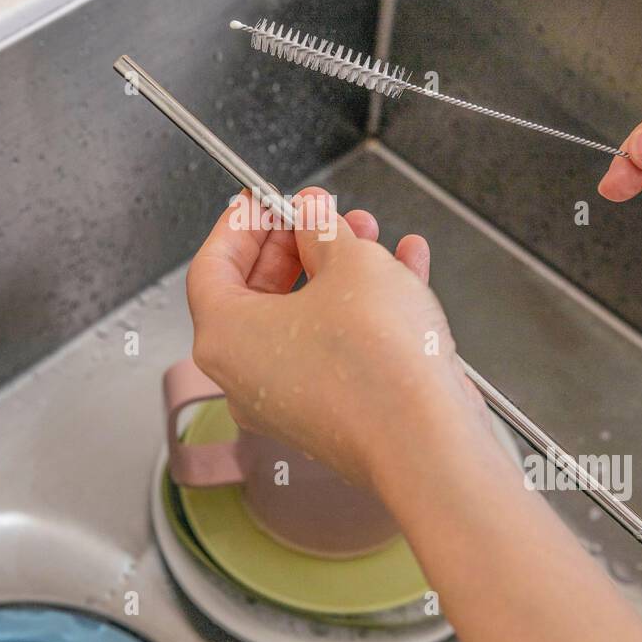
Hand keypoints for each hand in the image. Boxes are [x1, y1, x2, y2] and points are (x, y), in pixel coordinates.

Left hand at [186, 186, 486, 490]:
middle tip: (324, 213)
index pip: (212, 265)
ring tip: (372, 235)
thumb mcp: (350, 262)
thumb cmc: (378, 364)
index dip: (242, 223)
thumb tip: (313, 218)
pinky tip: (402, 269)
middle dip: (298, 243)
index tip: (267, 199)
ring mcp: (288, 399)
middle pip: (258, 291)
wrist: (429, 442)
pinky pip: (337, 346)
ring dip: (337, 269)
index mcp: (224, 337)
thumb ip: (322, 230)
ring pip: (305, 316)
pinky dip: (363, 307)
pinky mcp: (331, 413)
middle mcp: (246, 375)